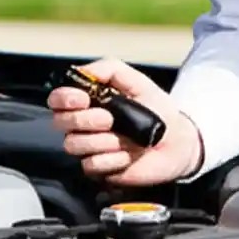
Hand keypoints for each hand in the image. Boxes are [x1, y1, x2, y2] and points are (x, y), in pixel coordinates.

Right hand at [48, 57, 203, 186]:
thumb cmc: (158, 111)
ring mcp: (91, 148)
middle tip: (109, 119)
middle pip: (61, 122)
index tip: (81, 99)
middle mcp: (85, 124)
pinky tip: (127, 155)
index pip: (59, 99)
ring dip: (101, 141)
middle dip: (85, 120)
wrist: (179, 142)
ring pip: (73, 145)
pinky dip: (111, 160)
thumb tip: (82, 71)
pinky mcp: (100, 169)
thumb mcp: (138, 81)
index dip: (63, 98)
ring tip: (123, 139)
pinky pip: (91, 165)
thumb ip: (110, 69)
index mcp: (90, 101)